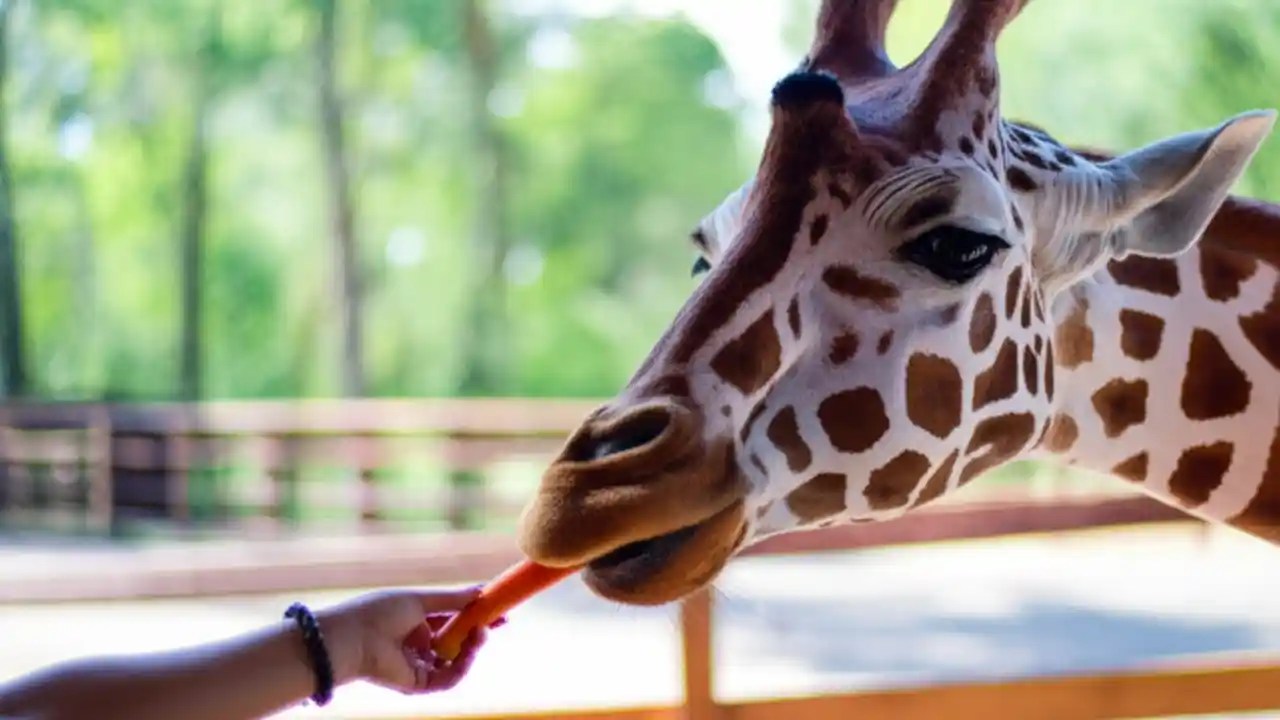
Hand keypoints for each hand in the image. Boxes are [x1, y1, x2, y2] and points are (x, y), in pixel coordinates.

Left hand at [317, 586, 503, 694]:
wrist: (352, 637)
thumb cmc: (378, 612)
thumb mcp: (420, 600)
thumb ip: (451, 599)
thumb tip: (480, 591)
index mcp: (415, 622)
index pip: (452, 620)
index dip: (475, 614)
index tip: (497, 607)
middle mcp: (418, 645)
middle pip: (457, 641)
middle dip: (479, 632)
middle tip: (500, 621)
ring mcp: (418, 666)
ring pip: (456, 661)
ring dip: (473, 648)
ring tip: (482, 632)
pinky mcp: (417, 684)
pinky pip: (447, 678)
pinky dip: (462, 666)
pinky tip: (470, 650)